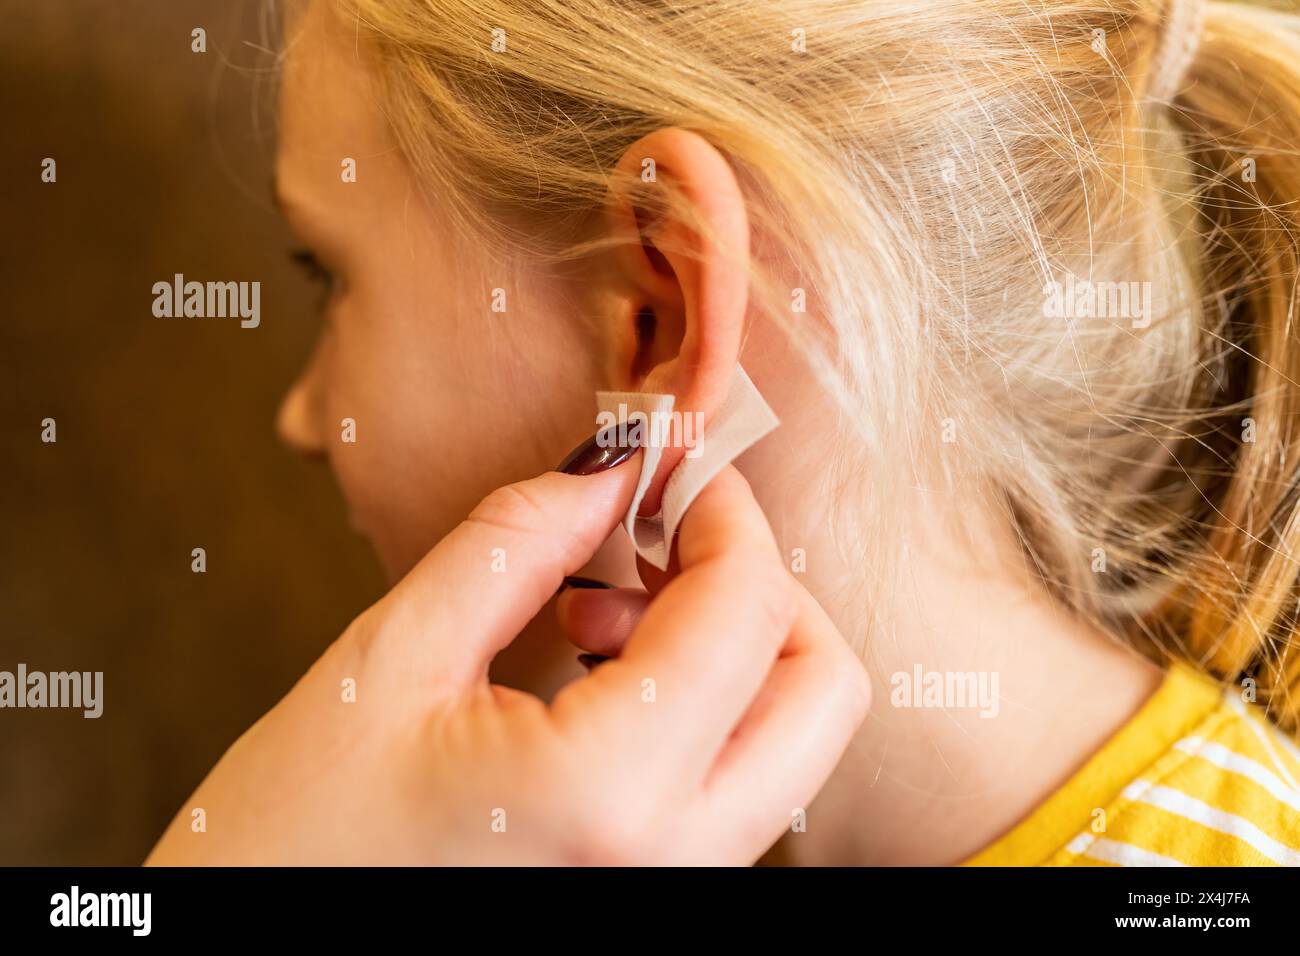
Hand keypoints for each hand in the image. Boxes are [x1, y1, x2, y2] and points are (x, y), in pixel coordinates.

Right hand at [146, 459, 868, 864]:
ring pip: (793, 738)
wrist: (255, 942)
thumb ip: (519, 541)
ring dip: (729, 643)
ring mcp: (678, 889)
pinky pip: (740, 781)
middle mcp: (676, 862)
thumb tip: (612, 464)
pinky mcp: (658, 892)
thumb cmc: (291, 835)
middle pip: (822, 686)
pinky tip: (601, 671)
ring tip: (600, 609)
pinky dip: (705, 704)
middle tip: (657, 534)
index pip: (746, 609)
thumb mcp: (395, 659)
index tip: (668, 464)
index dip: (722, 509)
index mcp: (609, 794)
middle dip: (757, 583)